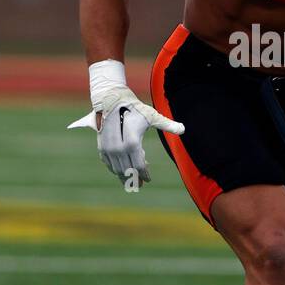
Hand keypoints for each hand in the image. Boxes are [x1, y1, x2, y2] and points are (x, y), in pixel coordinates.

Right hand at [69, 63, 184, 184]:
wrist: (111, 99)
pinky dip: (115, 168)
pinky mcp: (101, 146)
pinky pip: (108, 163)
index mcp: (133, 144)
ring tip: (131, 178)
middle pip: (128, 171)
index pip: (140, 167)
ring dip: (124, 175)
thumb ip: (168, 125)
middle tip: (140, 184)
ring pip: (117, 169)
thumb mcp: (152, 116)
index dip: (145, 175)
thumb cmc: (134, 107)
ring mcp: (108, 149)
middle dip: (135, 179)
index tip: (148, 179)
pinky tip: (120, 169)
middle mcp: (119, 149)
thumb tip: (184, 129)